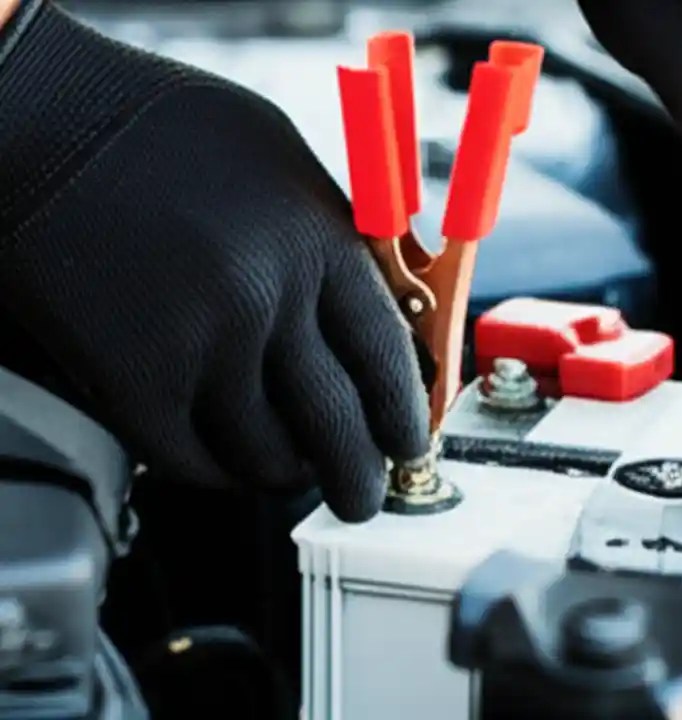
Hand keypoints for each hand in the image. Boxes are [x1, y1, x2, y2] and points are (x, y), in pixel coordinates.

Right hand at [0, 1, 427, 521]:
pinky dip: (215, 470)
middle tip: (364, 495)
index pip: (388, 359)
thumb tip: (379, 310)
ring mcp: (199, 342)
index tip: (409, 443)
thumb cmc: (158, 127)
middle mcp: (268, 298)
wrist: (39, 119)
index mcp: (318, 241)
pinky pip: (191, 457)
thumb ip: (329, 239)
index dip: (403, 415)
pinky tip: (224, 461)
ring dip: (285, 474)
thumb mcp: (280, 159)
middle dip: (361, 476)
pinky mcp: (131, 377)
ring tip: (291, 472)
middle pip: (338, 423)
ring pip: (266, 453)